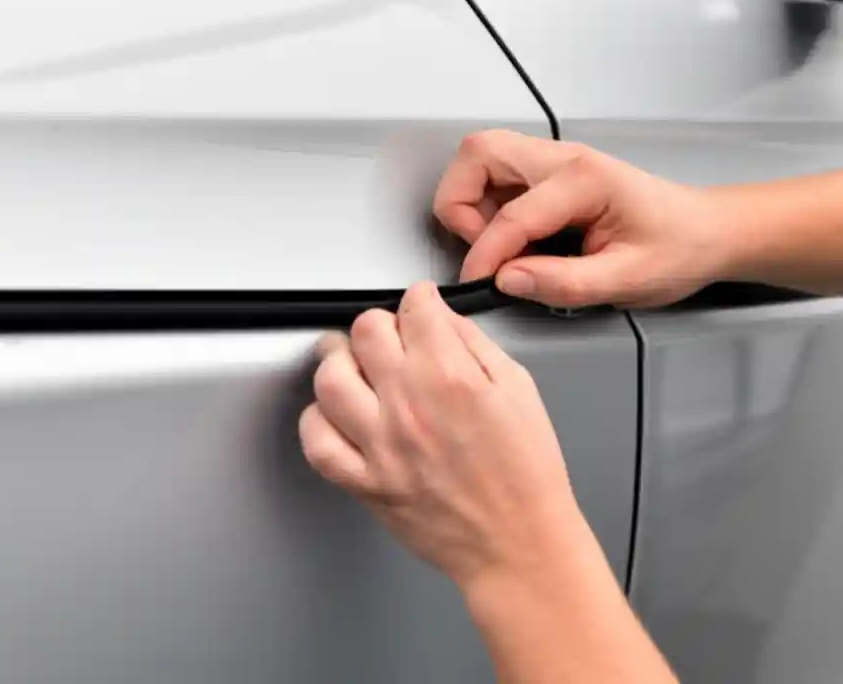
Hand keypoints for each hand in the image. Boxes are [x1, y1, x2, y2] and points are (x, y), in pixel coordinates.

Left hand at [298, 282, 587, 586]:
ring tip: (354, 366)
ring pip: (329, 378)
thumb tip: (443, 318)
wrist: (518, 543)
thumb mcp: (519, 390)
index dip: (420, 299)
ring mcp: (381, 446)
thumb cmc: (526, 476)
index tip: (421, 306)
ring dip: (339, 363)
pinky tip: (336, 415)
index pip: (414, 307)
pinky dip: (317, 421)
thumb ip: (476, 345)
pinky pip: (317, 442)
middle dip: (380, 324)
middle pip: (365, 331)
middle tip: (390, 336)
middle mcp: (410, 406)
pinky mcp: (365, 482)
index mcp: (451, 378)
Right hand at [434, 129, 730, 308]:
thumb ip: (564, 283)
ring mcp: (555, 163)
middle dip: (462, 201)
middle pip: (479, 151)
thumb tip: (508, 280)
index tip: (481, 283)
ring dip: (472, 202)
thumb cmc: (679, 248)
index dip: (486, 255)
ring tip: (498, 245)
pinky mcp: (550, 177)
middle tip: (481, 246)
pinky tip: (516, 241)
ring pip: (482, 159)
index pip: (512, 214)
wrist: (707, 232)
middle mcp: (565, 159)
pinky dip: (488, 207)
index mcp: (585, 179)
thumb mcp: (628, 279)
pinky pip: (498, 178)